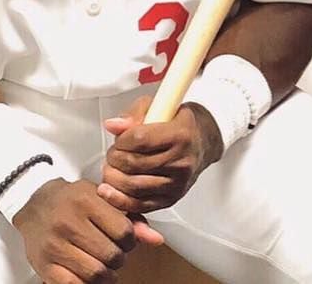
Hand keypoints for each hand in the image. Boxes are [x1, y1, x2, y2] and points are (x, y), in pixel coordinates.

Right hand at [13, 178, 162, 282]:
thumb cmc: (72, 199)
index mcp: (86, 200)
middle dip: (118, 258)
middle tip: (112, 252)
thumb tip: (157, 240)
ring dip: (106, 275)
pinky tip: (87, 274)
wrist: (33, 203)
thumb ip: (131, 218)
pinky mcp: (45, 265)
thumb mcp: (101, 198)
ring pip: (96, 274)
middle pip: (112, 255)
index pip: (124, 232)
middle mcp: (70, 221)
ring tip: (102, 264)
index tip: (123, 238)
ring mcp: (55, 245)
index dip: (129, 240)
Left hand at [98, 95, 222, 213]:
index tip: (118, 137)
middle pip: (135, 164)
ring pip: (135, 186)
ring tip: (111, 168)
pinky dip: (120, 200)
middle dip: (114, 158)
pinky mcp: (171, 199)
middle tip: (112, 153)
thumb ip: (133, 114)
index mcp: (180, 135)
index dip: (121, 139)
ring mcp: (177, 184)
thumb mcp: (158, 106)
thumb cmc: (178, 122)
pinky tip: (109, 191)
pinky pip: (140, 205)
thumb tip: (113, 125)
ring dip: (114, 178)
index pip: (140, 139)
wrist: (202, 141)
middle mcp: (181, 162)